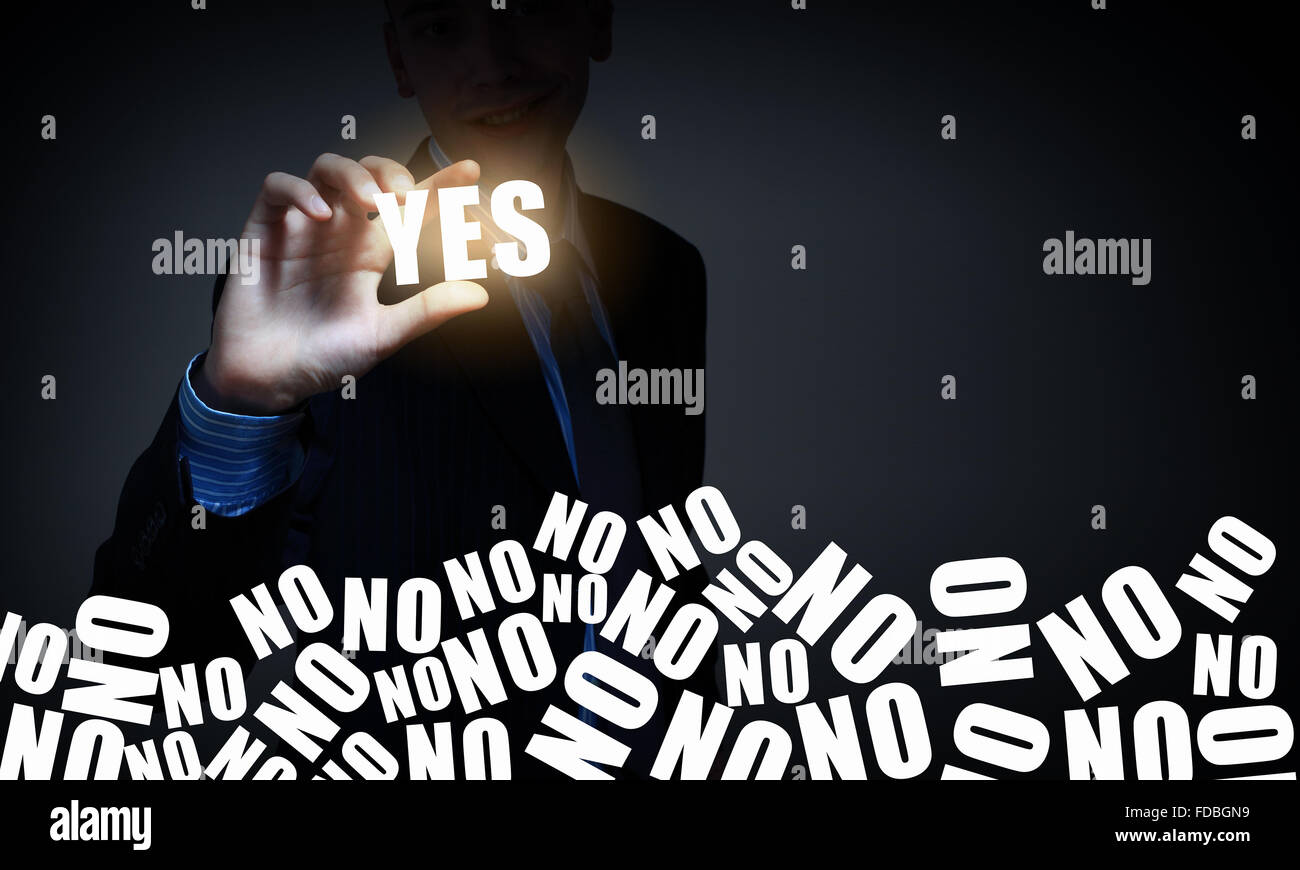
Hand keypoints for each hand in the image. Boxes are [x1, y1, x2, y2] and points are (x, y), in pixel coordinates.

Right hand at [195, 153, 487, 413]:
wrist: (269, 380)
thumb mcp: (383, 335)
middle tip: (406, 195)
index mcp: (372, 253)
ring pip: (327, 170)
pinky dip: (299, 191)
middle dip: (391, 173)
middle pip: (370, 175)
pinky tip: (321, 213)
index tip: (469, 171)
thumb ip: (427, 312)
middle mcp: (341, 232)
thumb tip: (480, 295)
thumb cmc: (323, 358)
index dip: (439, 186)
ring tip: (370, 201)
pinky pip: (278, 188)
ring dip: (353, 174)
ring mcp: (303, 227)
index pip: (411, 209)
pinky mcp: (264, 230)